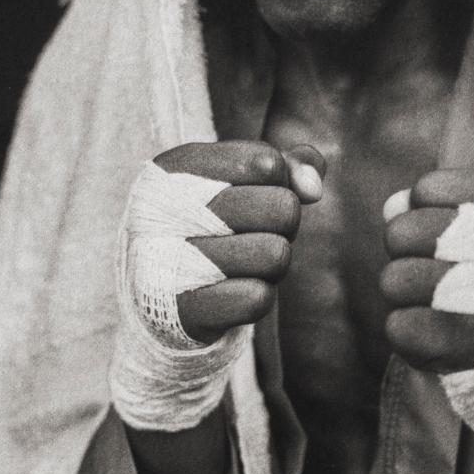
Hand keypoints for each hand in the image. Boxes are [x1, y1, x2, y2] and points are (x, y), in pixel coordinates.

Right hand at [152, 140, 324, 341]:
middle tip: (257, 230)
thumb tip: (313, 188)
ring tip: (245, 260)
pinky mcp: (185, 310)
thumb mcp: (245, 178)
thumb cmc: (214, 220)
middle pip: (283, 207)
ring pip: (276, 254)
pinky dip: (258, 294)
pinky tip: (233, 288)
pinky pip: (258, 299)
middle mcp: (168, 208)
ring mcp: (171, 261)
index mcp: (179, 167)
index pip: (267, 163)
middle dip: (284, 222)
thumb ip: (290, 166)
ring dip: (273, 261)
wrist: (160, 285)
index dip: (279, 181)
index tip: (255, 192)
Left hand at [379, 169, 473, 372]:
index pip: (428, 189)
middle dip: (412, 257)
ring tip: (450, 312)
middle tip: (445, 281)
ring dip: (412, 300)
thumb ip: (458, 207)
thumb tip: (391, 206)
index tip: (456, 243)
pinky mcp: (467, 344)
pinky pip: (398, 327)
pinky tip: (446, 342)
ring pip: (394, 281)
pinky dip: (414, 339)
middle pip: (402, 233)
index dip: (429, 216)